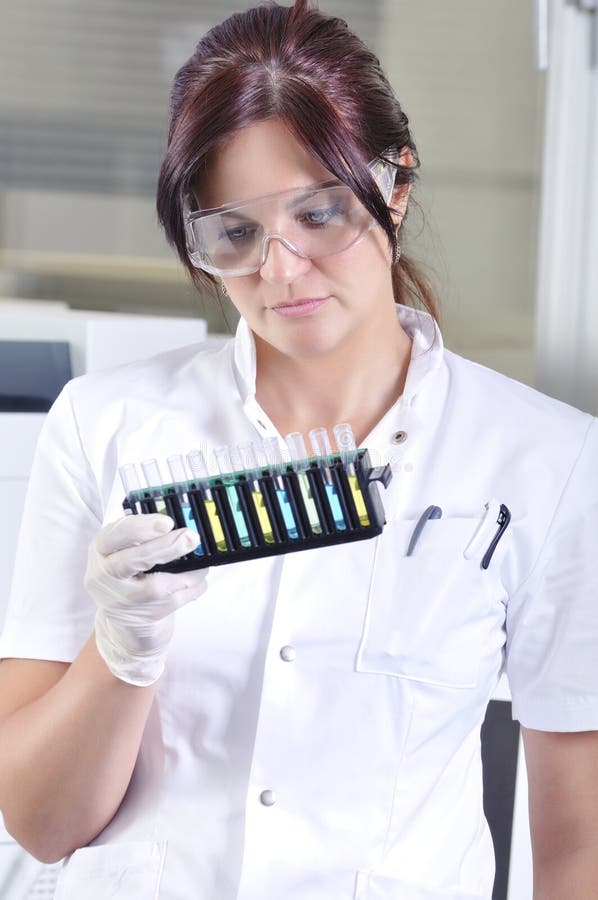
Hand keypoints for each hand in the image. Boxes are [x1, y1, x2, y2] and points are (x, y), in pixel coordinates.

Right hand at [85, 513, 206, 685]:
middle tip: (191, 538)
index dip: (142, 528)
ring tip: (200, 561)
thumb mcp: (127, 549)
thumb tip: (183, 522)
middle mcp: (104, 575)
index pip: (117, 534)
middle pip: (135, 560)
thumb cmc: (130, 577)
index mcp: (101, 549)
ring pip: (159, 585)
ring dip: (189, 571)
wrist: (127, 622)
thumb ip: (147, 535)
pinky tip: (195, 579)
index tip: (167, 523)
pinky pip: (177, 598)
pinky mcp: (145, 617)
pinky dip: (194, 586)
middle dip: (167, 547)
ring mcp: (123, 600)